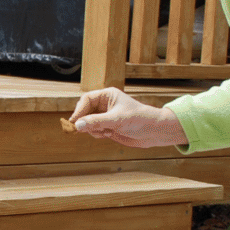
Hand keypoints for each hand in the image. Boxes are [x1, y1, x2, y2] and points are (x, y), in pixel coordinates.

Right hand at [68, 88, 189, 148]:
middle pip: (85, 111)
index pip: (87, 100)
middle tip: (80, 130)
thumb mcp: (117, 120)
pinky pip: (94, 130)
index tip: (75, 121)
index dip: (79, 110)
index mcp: (107, 95)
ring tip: (105, 132)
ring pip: (88, 122)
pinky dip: (97, 134)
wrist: (154, 132)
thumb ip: (96, 122)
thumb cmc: (139, 119)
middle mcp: (105, 105)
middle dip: (84, 121)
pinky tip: (108, 135)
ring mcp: (106, 117)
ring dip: (92, 129)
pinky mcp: (108, 127)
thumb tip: (77, 125)